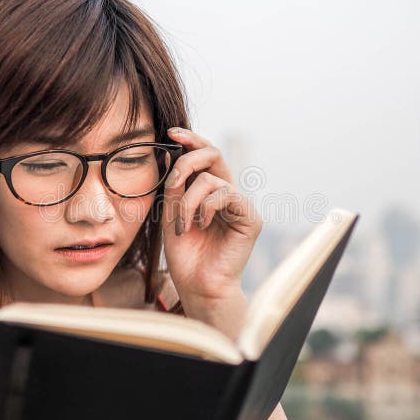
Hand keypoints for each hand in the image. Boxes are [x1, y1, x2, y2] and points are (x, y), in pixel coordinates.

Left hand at [159, 127, 261, 314]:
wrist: (198, 286)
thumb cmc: (185, 254)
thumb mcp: (172, 213)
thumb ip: (174, 185)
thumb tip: (169, 153)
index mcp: (210, 191)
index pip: (204, 156)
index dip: (190, 140)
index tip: (171, 133)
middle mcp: (227, 194)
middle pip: (214, 155)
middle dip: (189, 159)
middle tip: (174, 179)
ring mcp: (240, 205)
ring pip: (211, 179)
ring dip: (188, 200)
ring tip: (182, 224)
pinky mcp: (250, 218)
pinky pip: (226, 194)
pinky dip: (206, 206)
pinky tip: (199, 225)